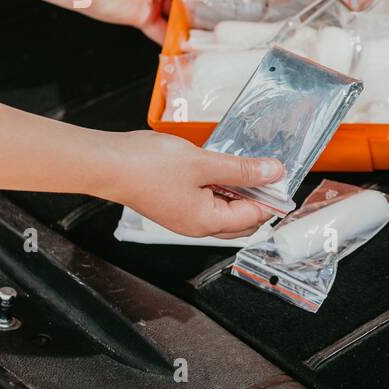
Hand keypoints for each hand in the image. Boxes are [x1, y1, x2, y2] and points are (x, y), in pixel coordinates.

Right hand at [106, 131, 284, 237]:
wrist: (106, 164)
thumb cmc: (147, 166)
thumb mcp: (204, 163)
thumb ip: (242, 169)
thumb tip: (273, 173)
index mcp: (206, 222)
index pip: (252, 218)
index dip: (271, 199)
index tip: (282, 179)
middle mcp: (196, 226)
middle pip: (240, 220)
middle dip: (257, 199)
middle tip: (267, 173)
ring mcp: (184, 217)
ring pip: (223, 210)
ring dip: (238, 192)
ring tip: (245, 168)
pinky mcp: (175, 205)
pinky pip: (206, 201)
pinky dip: (220, 188)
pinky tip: (220, 168)